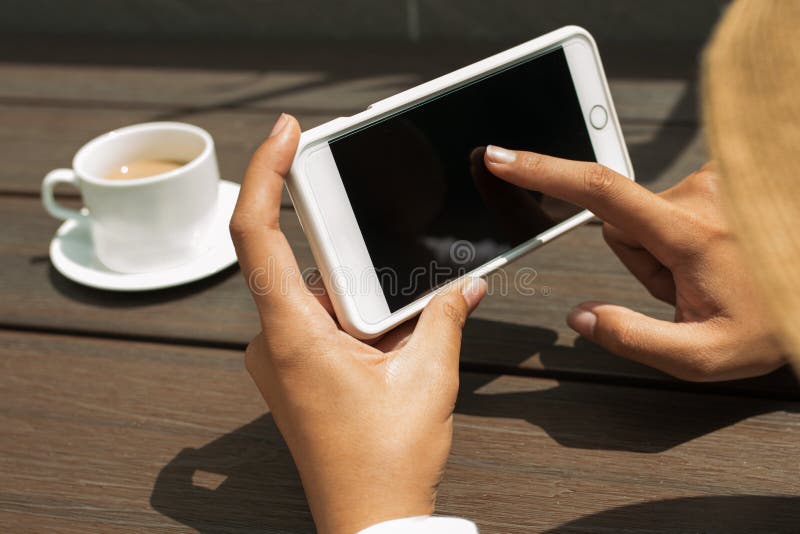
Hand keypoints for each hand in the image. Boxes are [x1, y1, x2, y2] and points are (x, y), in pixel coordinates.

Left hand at [229, 114, 486, 532]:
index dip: (266, 173)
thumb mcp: (427, 377)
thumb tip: (468, 281)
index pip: (257, 234)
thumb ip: (445, 316)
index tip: (286, 135)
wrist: (369, 520)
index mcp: (295, 334)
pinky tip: (388, 332)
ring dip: (356, 287)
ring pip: (312, 291)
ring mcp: (281, 358)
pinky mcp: (295, 370)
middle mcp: (275, 341)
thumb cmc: (385, 463)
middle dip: (346, 246)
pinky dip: (352, 310)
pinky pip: (316, 317)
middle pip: (296, 258)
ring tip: (395, 321)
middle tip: (386, 261)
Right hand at [483, 145, 784, 380]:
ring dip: (664, 247)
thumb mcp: (704, 357)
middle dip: (640, 259)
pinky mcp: (724, 175)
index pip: (601, 192)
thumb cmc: (777, 322)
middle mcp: (702, 194)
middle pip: (622, 222)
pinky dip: (683, 231)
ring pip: (648, 215)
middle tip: (686, 288)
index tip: (504, 159)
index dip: (544, 173)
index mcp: (690, 234)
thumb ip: (634, 339)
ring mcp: (717, 180)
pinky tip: (717, 251)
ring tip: (707, 272)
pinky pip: (674, 203)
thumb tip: (581, 316)